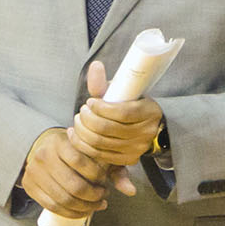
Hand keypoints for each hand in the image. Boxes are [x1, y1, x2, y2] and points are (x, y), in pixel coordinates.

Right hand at [19, 128, 111, 218]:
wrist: (43, 146)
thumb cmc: (74, 150)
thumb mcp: (95, 153)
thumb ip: (115, 169)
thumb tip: (130, 191)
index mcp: (61, 142)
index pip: (81, 162)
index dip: (97, 177)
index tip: (105, 182)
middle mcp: (44, 155)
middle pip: (74, 186)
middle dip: (93, 197)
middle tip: (103, 197)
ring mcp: (34, 171)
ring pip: (63, 199)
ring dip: (83, 208)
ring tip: (95, 205)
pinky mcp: (29, 185)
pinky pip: (52, 206)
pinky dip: (70, 213)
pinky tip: (82, 211)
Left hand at [67, 61, 163, 194]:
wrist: (147, 125)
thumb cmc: (130, 104)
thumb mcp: (123, 91)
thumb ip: (105, 82)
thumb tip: (95, 66)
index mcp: (149, 112)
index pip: (122, 113)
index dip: (101, 108)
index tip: (91, 101)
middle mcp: (146, 132)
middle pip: (107, 129)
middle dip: (88, 119)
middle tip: (82, 110)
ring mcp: (137, 149)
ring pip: (100, 143)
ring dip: (82, 130)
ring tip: (78, 119)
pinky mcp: (128, 159)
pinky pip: (99, 155)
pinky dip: (82, 144)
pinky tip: (74, 133)